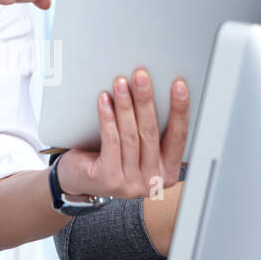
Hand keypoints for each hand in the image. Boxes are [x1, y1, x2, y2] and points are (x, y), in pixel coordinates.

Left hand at [55, 69, 188, 197]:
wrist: (80, 179)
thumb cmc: (114, 157)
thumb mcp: (141, 148)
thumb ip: (153, 131)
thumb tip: (158, 92)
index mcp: (168, 172)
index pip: (179, 137)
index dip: (180, 110)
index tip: (178, 86)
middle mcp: (152, 180)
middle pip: (151, 133)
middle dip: (146, 100)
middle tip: (142, 77)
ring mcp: (130, 183)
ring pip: (130, 136)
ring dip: (125, 105)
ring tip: (121, 83)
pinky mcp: (108, 178)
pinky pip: (110, 141)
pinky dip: (107, 118)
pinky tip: (105, 101)